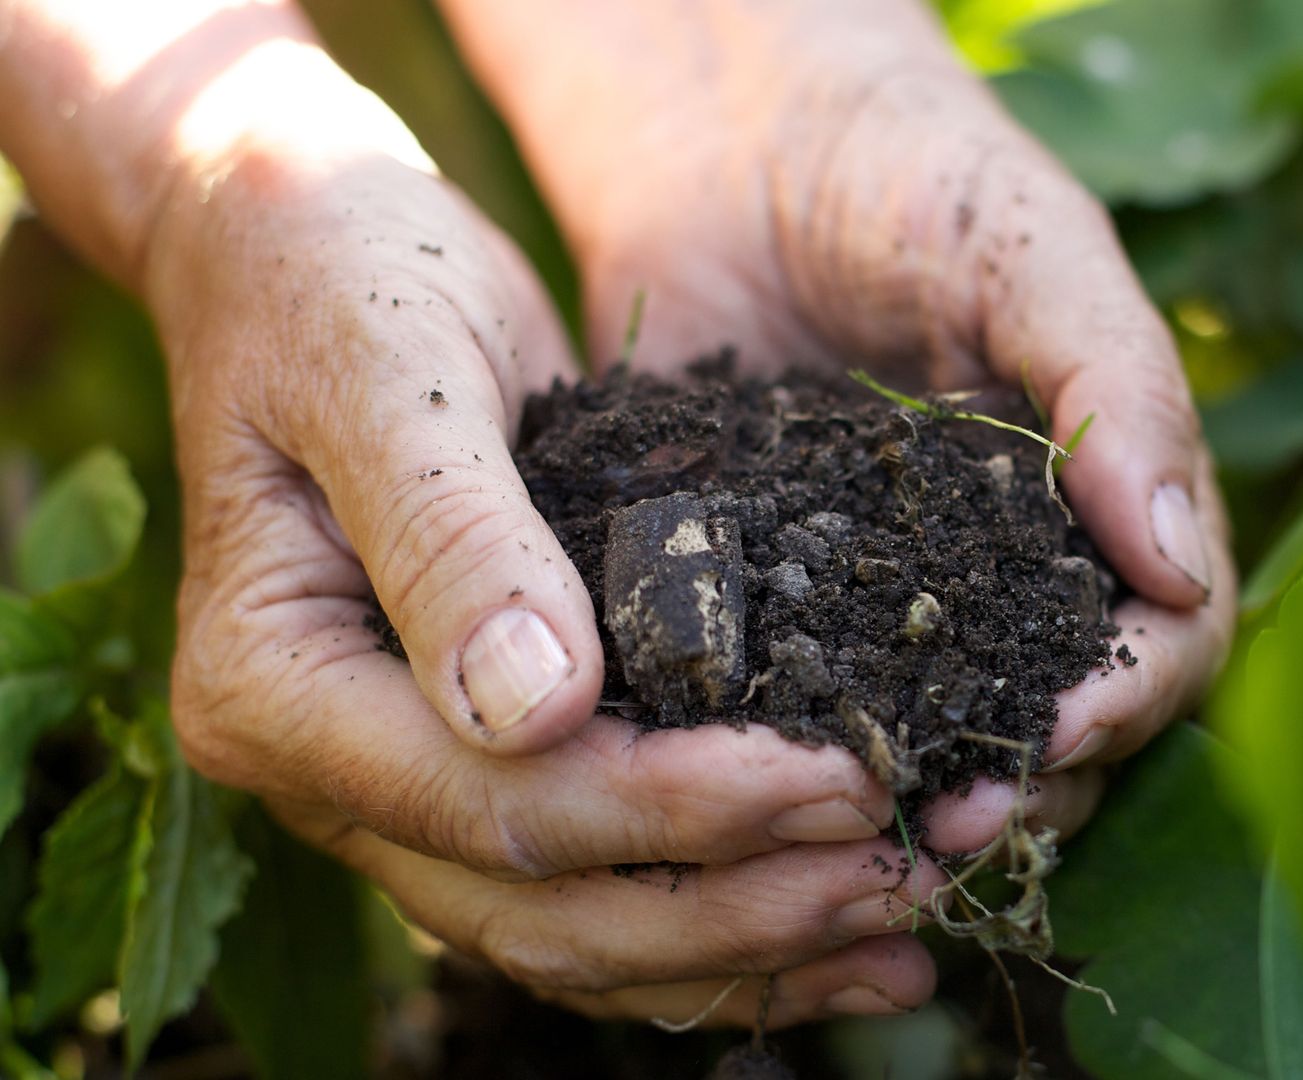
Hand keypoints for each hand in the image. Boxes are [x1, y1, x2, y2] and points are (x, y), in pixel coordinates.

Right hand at [114, 33, 944, 1025]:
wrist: (307, 251)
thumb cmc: (342, 280)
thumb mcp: (394, 371)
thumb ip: (453, 537)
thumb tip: (536, 709)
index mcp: (273, 688)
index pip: (492, 802)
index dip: (674, 810)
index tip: (837, 780)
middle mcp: (328, 773)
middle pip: (542, 907)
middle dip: (736, 907)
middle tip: (905, 874)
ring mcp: (402, 786)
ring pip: (578, 932)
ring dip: (747, 946)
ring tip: (906, 934)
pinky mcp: (484, 766)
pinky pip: (601, 884)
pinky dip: (722, 921)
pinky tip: (844, 931)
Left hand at [437, 0, 1237, 854]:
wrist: (730, 137)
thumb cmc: (913, 169)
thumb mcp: (1031, 253)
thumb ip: (1115, 390)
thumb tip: (1177, 566)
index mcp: (1105, 506)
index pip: (1166, 641)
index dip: (1126, 702)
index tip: (1054, 731)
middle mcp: (1010, 574)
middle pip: (1059, 723)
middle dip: (1018, 784)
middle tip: (943, 825)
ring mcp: (892, 599)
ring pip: (934, 740)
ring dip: (909, 800)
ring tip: (855, 837)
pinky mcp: (773, 601)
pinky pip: (797, 699)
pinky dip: (786, 753)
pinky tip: (747, 783)